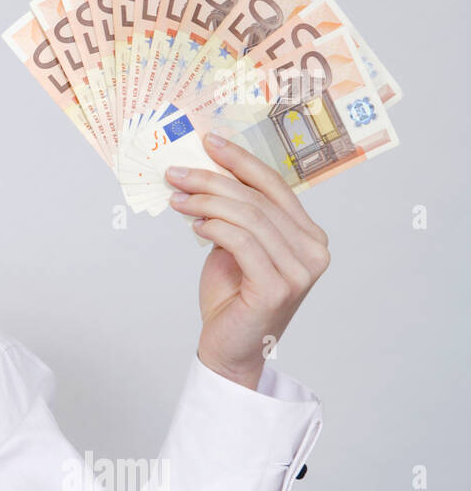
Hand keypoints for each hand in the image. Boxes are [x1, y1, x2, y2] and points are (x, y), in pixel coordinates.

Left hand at [165, 132, 330, 390]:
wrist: (229, 347)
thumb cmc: (231, 297)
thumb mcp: (233, 245)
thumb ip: (234, 215)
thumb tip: (205, 173)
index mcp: (309, 235)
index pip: (275, 185)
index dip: (241, 161)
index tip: (209, 143)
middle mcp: (314, 250)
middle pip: (258, 198)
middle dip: (213, 180)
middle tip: (177, 173)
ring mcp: (301, 271)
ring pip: (249, 217)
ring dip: (207, 201)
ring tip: (178, 198)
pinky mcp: (278, 287)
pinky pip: (242, 242)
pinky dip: (214, 227)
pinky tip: (195, 224)